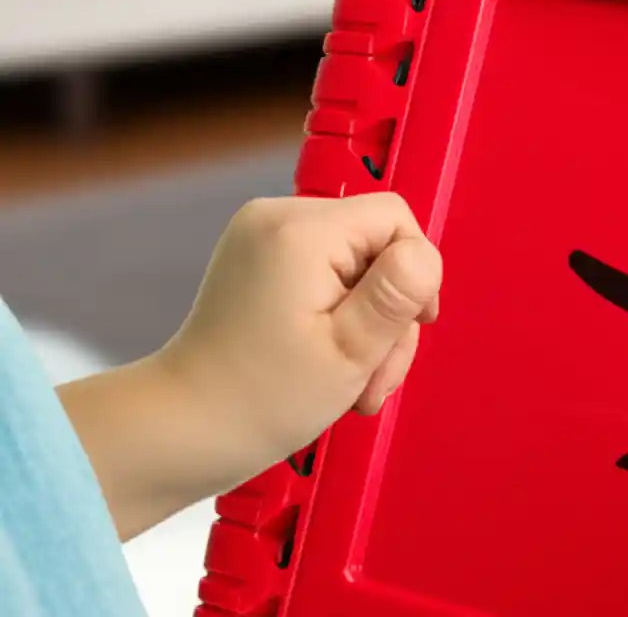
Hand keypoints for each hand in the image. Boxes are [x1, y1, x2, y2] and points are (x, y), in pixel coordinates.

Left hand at [161, 193, 440, 473]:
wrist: (183, 428)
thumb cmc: (260, 399)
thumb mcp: (351, 350)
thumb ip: (396, 294)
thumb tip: (425, 254)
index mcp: (300, 231)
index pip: (395, 217)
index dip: (415, 273)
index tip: (408, 330)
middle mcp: (276, 217)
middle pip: (377, 244)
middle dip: (387, 313)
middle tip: (373, 378)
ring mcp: (262, 237)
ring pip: (357, 263)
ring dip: (367, 323)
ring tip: (353, 382)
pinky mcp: (258, 259)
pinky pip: (327, 272)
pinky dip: (339, 315)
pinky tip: (331, 360)